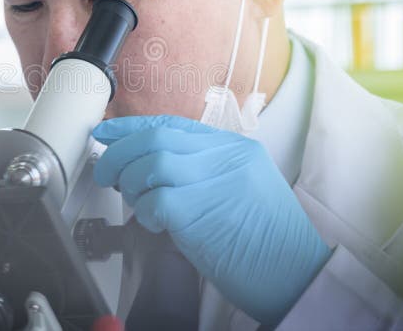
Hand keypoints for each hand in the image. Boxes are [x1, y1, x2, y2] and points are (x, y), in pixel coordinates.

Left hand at [92, 115, 330, 325]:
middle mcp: (224, 157)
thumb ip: (204, 170)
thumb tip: (149, 167)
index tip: (107, 133)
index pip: (172, 124)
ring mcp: (212, 181)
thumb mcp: (243, 187)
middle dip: (120, 154)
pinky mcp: (198, 212)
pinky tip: (156, 226)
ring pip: (149, 164)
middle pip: (155, 138)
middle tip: (106, 173)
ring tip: (138, 205)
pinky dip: (144, 213)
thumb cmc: (267, 241)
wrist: (296, 276)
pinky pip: (152, 202)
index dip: (132, 127)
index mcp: (235, 148)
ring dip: (131, 185)